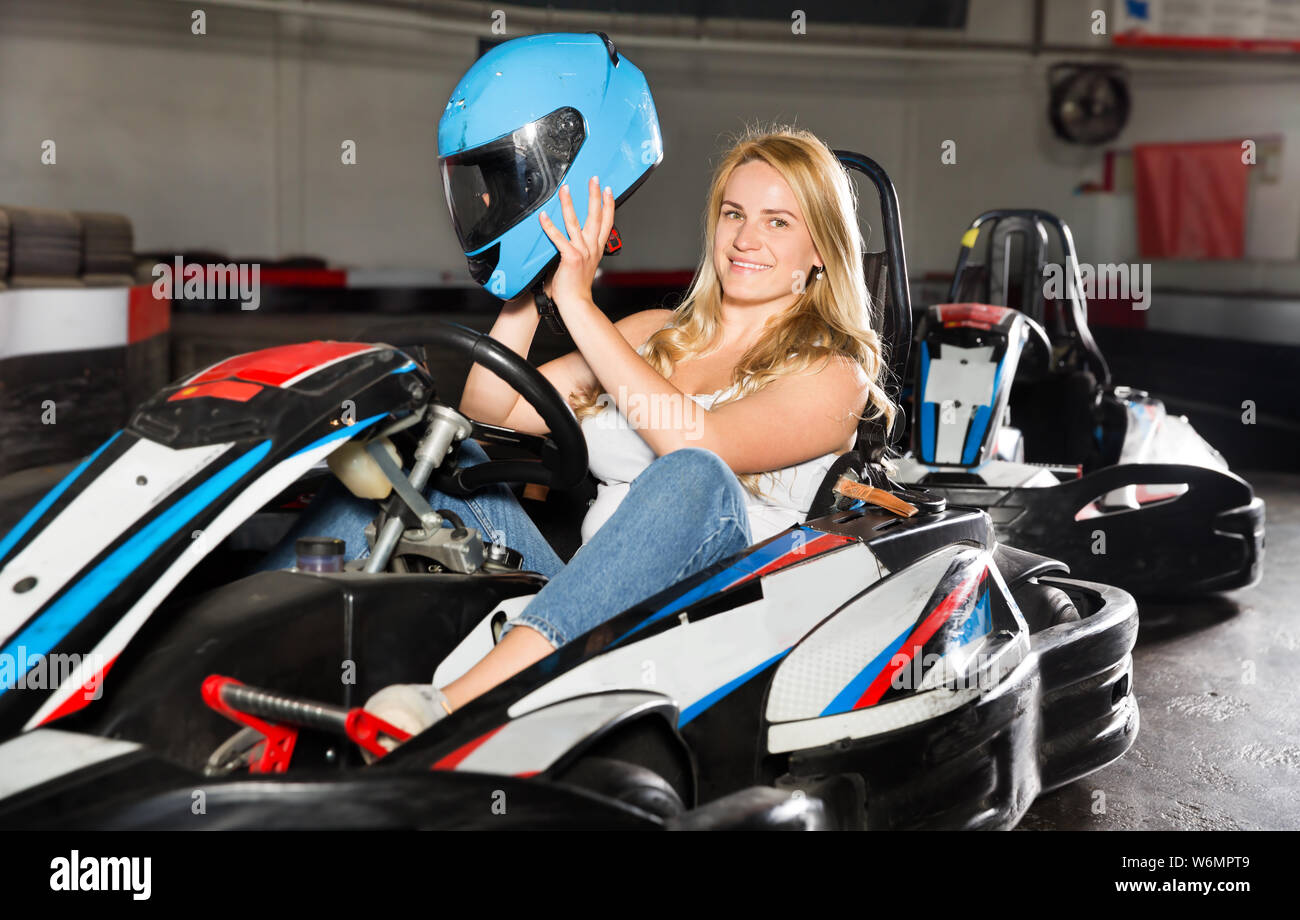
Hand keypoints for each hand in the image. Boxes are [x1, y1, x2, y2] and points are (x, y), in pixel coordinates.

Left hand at [537, 175, 613, 312]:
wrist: (576, 303)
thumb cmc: (576, 287)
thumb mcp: (584, 265)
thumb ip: (581, 251)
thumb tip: (573, 241)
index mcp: (596, 249)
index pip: (607, 223)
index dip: (609, 205)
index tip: (608, 190)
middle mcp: (591, 248)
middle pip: (595, 217)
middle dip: (594, 196)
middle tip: (593, 179)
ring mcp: (582, 252)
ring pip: (575, 223)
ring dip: (570, 204)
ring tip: (565, 189)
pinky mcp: (570, 258)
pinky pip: (559, 238)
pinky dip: (550, 226)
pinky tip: (544, 216)